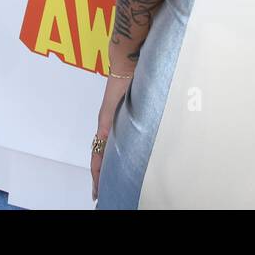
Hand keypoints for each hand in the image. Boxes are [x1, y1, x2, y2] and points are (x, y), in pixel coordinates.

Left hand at [90, 71, 131, 201]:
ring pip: (99, 152)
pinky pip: (102, 141)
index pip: (106, 150)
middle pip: (100, 156)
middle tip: (99, 194)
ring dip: (99, 171)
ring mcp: (106, 121)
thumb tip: (156, 124)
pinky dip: (100, 157)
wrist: (126, 61)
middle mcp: (108, 124)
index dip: (103, 169)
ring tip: (99, 187)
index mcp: (114, 122)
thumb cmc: (134, 77)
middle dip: (100, 176)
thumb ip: (143, 114)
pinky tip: (100, 169)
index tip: (102, 185)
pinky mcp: (107, 116)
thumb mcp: (139, 102)